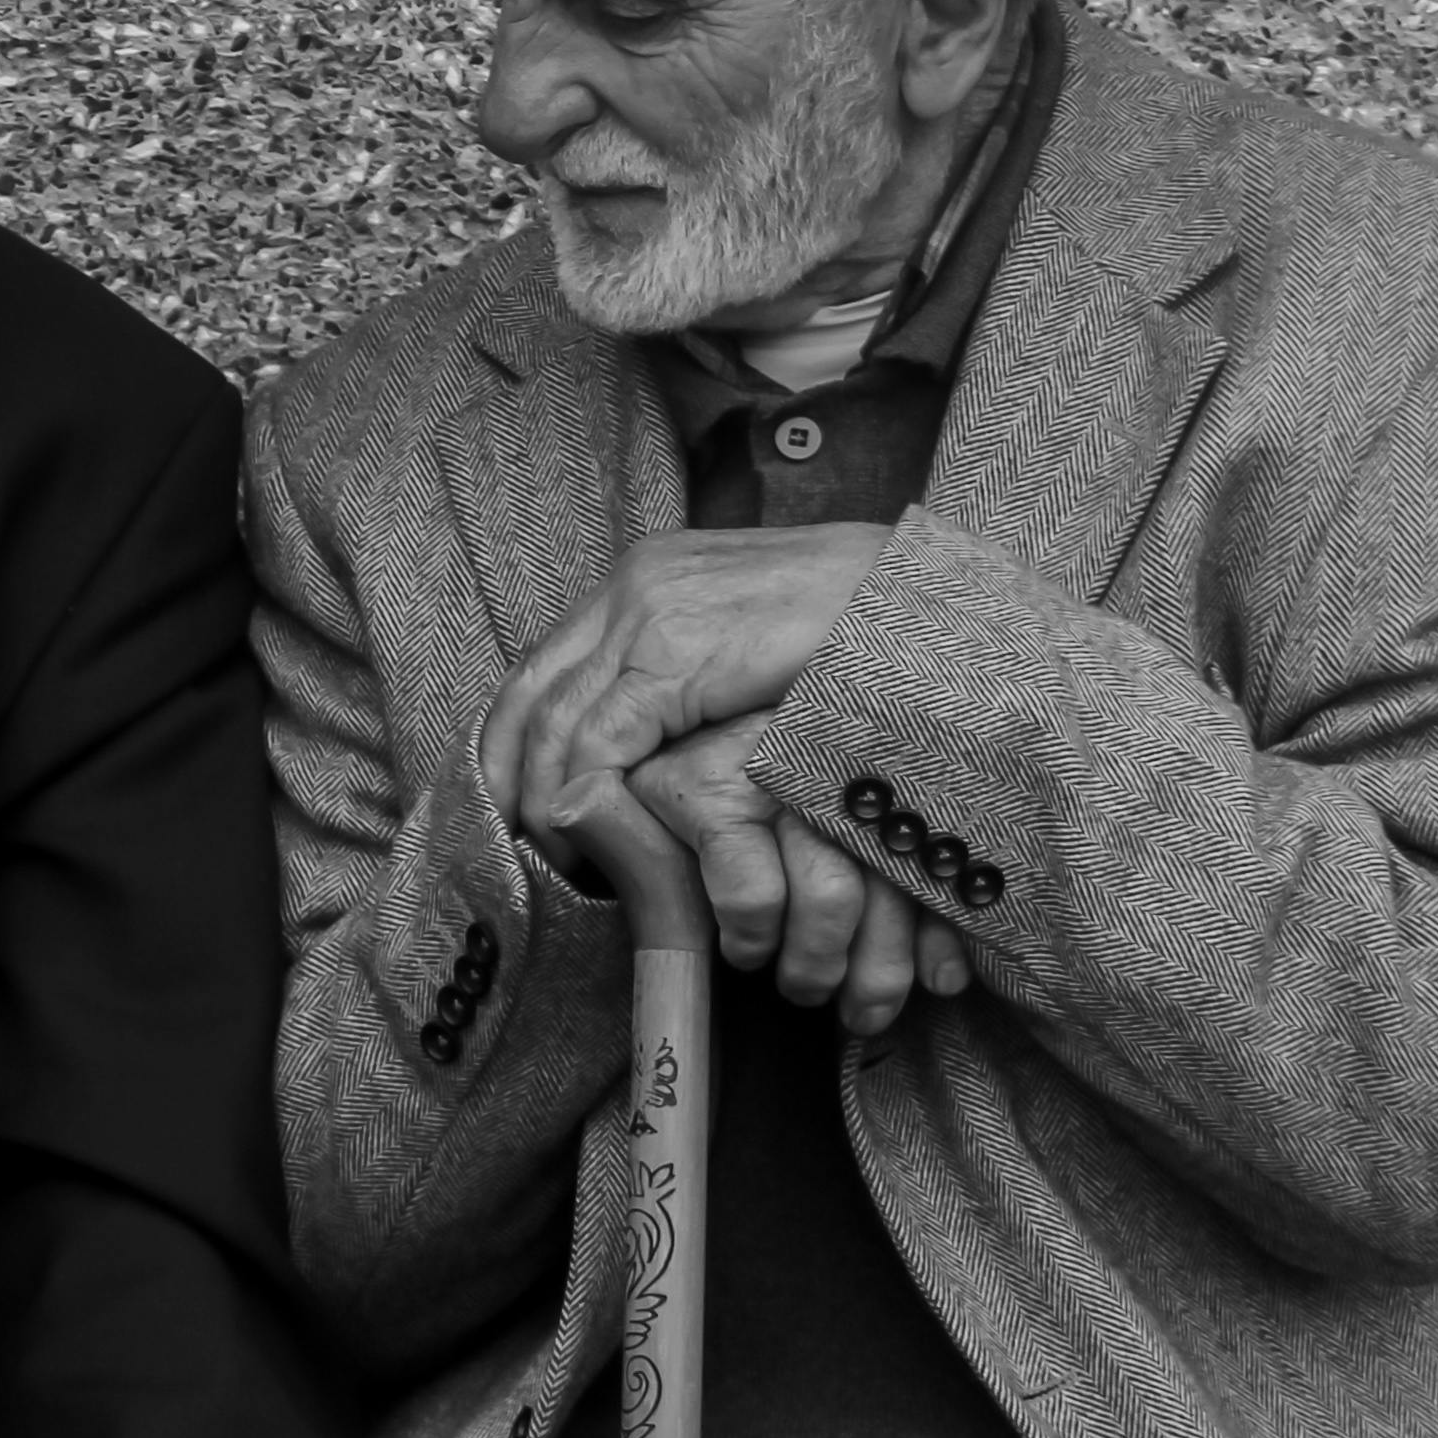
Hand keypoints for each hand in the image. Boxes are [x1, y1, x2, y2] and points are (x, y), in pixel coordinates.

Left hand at [483, 526, 887, 833]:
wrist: (931, 598)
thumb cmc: (862, 631)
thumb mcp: (753, 650)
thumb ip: (692, 683)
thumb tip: (636, 753)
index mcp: (648, 579)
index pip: (543, 668)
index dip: (508, 745)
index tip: (507, 806)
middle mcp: (634, 585)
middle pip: (529, 692)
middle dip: (506, 777)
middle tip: (510, 845)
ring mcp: (652, 610)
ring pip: (554, 720)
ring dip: (542, 798)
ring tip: (557, 859)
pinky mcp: (679, 648)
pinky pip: (602, 733)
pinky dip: (583, 790)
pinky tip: (592, 837)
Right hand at [624, 715, 976, 1034]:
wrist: (644, 723)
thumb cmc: (752, 798)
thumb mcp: (836, 830)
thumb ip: (896, 891)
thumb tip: (944, 976)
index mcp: (877, 766)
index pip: (931, 857)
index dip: (943, 929)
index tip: (940, 981)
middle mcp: (834, 763)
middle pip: (890, 886)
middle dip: (879, 970)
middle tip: (856, 1007)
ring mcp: (772, 776)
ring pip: (831, 897)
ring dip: (817, 964)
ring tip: (801, 985)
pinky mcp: (710, 794)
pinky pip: (753, 895)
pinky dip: (754, 938)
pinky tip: (745, 950)